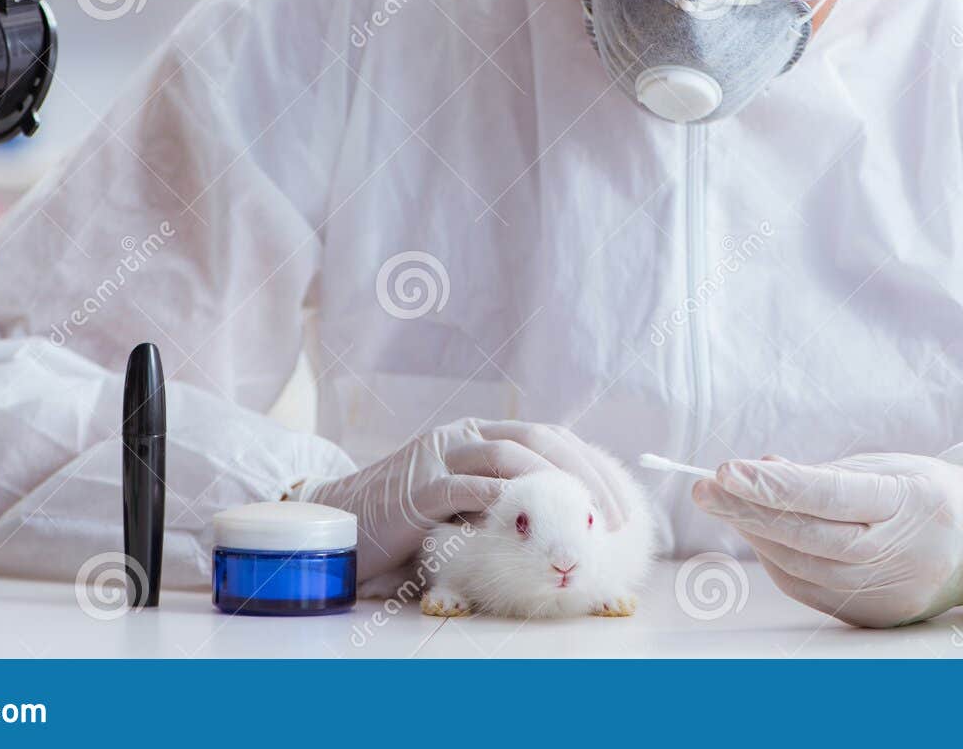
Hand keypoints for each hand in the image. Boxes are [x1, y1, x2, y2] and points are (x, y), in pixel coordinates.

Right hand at [300, 419, 630, 579]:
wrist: (339, 524)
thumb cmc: (407, 523)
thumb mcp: (464, 506)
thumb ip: (502, 502)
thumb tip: (569, 527)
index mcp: (477, 435)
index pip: (548, 436)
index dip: (591, 464)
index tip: (623, 501)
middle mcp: (462, 436)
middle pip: (538, 438)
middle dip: (586, 475)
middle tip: (616, 516)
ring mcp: (438, 457)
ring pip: (508, 455)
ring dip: (555, 487)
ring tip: (585, 520)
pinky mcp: (418, 489)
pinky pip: (467, 488)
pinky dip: (504, 500)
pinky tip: (533, 520)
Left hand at [692, 452, 962, 627]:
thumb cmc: (927, 491)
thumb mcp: (885, 466)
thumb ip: (821, 473)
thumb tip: (758, 473)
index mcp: (909, 500)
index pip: (829, 495)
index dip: (774, 486)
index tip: (726, 471)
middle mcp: (902, 553)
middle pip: (809, 537)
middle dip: (749, 511)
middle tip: (706, 489)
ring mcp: (891, 592)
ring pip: (803, 568)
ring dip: (758, 536)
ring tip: (728, 504)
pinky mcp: (877, 616)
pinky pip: (811, 590)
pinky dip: (780, 562)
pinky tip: (762, 537)